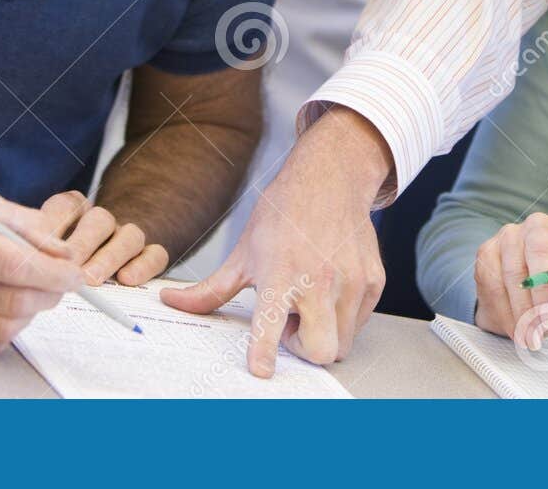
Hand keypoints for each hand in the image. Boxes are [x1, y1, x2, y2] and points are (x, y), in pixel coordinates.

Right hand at [0, 186, 85, 355]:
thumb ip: (22, 222)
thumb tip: (63, 252)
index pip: (12, 263)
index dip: (52, 272)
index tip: (74, 273)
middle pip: (10, 299)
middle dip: (50, 294)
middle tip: (62, 284)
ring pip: (1, 327)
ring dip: (32, 314)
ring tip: (36, 294)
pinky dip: (8, 329)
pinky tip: (8, 308)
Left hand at [36, 190, 168, 285]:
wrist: (106, 276)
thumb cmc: (60, 271)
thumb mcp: (43, 256)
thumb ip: (36, 254)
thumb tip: (22, 263)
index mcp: (74, 214)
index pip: (67, 205)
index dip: (55, 222)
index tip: (41, 246)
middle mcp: (103, 223)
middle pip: (100, 220)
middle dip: (82, 244)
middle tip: (68, 267)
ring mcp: (128, 238)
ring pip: (130, 235)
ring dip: (109, 256)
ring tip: (92, 280)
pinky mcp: (151, 256)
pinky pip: (156, 254)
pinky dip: (143, 265)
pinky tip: (126, 280)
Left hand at [161, 106, 388, 376]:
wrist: (330, 178)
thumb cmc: (285, 214)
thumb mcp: (244, 251)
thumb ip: (211, 289)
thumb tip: (172, 303)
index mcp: (280, 273)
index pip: (270, 320)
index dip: (265, 349)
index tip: (261, 370)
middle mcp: (319, 279)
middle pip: (321, 350)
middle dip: (304, 349)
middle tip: (291, 322)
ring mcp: (352, 280)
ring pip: (342, 342)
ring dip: (324, 331)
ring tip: (311, 298)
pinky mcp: (374, 280)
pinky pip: (360, 322)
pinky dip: (343, 316)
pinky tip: (331, 287)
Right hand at [473, 212, 547, 349]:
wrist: (526, 307)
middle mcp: (539, 226)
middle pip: (539, 248)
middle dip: (543, 292)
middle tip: (547, 322)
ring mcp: (510, 236)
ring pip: (513, 271)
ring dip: (523, 310)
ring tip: (532, 336)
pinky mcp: (487, 251)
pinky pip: (493, 283)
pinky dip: (505, 312)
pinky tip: (516, 328)